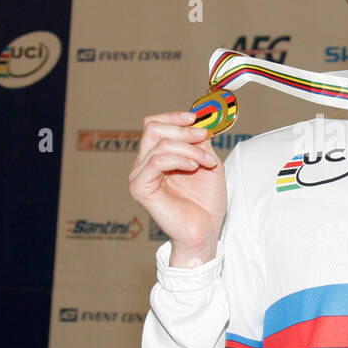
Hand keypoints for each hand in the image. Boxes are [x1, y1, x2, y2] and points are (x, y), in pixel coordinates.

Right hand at [128, 111, 225, 265]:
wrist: (205, 231)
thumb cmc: (206, 202)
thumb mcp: (208, 162)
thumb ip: (199, 142)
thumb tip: (197, 120)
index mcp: (157, 157)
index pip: (154, 125)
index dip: (174, 117)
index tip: (195, 118)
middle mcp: (144, 164)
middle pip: (153, 129)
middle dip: (183, 130)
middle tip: (204, 137)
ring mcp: (139, 176)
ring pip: (159, 144)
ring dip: (189, 149)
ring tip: (206, 163)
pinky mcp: (139, 188)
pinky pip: (156, 161)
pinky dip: (179, 159)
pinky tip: (194, 168)